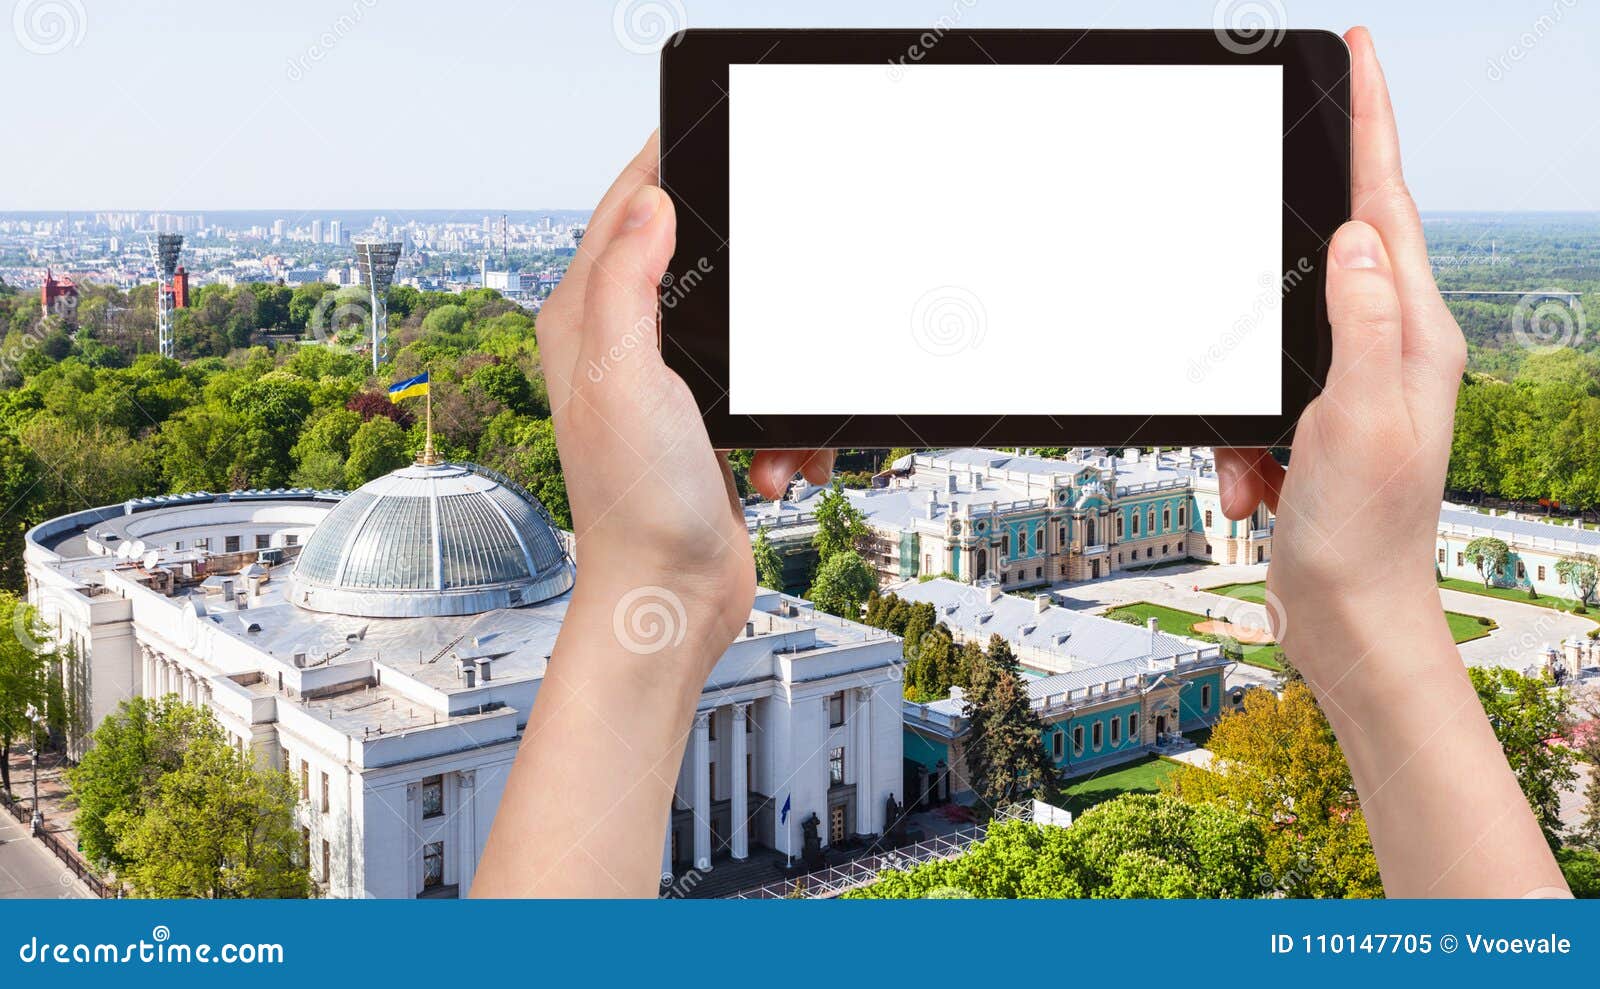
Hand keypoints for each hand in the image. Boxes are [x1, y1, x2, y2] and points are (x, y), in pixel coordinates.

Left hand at [536, 132, 831, 665]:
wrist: (673, 600)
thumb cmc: (634, 506)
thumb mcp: (623, 375)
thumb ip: (625, 281)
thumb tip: (648, 202)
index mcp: (584, 323)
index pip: (620, 214)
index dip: (660, 169)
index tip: (704, 136)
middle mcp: (619, 349)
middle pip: (696, 268)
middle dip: (751, 290)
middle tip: (779, 294)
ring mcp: (668, 390)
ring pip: (748, 336)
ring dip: (775, 384)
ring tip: (763, 437)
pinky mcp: (709, 428)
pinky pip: (769, 395)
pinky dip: (784, 430)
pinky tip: (772, 468)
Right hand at [1215, 26, 1465, 676]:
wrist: (1351, 622)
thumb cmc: (1368, 535)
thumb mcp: (1360, 419)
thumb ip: (1360, 321)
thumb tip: (1355, 234)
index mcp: (1415, 334)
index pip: (1387, 201)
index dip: (1373, 121)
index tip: (1360, 50)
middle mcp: (1390, 347)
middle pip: (1321, 261)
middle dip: (1265, 286)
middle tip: (1254, 275)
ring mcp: (1351, 384)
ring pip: (1268, 340)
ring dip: (1244, 406)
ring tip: (1261, 469)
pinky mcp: (1314, 421)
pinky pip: (1253, 401)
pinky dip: (1240, 444)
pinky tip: (1255, 489)